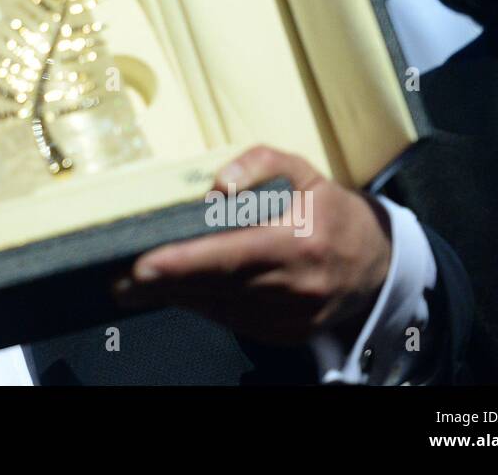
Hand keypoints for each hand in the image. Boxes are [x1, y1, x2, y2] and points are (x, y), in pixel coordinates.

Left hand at [113, 146, 391, 344]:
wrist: (375, 259)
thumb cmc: (326, 207)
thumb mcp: (300, 169)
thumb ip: (258, 164)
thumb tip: (217, 185)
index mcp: (301, 241)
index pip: (233, 255)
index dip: (185, 263)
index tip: (143, 264)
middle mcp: (300, 285)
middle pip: (219, 287)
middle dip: (166, 284)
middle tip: (121, 280)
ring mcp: (295, 316)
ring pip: (223, 308)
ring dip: (178, 297)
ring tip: (137, 285)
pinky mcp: (289, 334)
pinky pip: (236, 321)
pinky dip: (205, 306)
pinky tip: (179, 292)